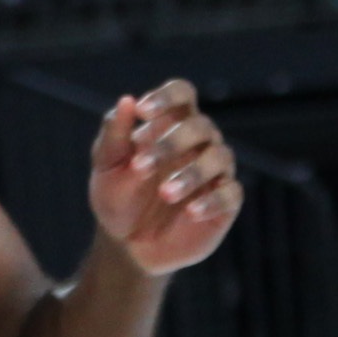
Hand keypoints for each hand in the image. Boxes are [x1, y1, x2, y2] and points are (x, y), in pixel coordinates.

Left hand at [89, 81, 241, 275]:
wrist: (127, 243)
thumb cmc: (116, 195)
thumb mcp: (106, 165)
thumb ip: (114, 134)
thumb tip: (127, 101)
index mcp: (168, 124)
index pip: (182, 93)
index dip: (167, 97)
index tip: (143, 112)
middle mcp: (197, 142)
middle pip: (200, 126)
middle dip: (171, 143)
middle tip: (141, 167)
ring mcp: (214, 171)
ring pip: (219, 157)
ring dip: (192, 173)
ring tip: (164, 193)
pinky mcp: (225, 202)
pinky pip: (230, 193)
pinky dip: (211, 200)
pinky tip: (189, 212)